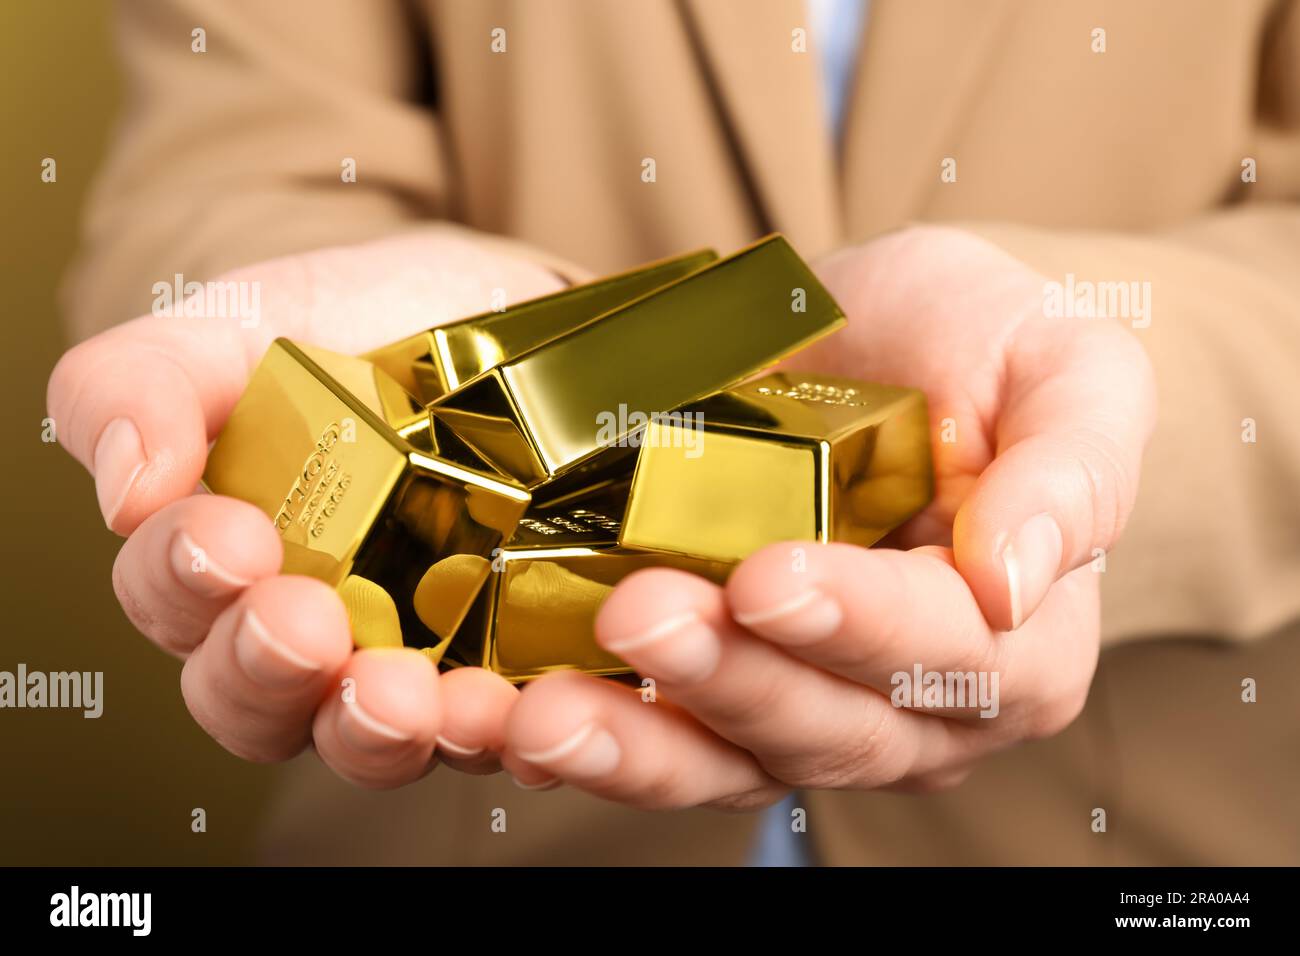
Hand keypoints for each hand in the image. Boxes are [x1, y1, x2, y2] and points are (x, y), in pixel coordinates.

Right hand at [48, 231, 564, 787]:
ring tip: (400, 692)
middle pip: (259, 702)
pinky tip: (501, 707)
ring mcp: (412, 664)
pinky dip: (496, 730)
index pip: (176, 604)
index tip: (222, 536)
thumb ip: (146, 381)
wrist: (495, 314)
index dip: (182, 584)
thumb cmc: (352, 330)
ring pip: (374, 740)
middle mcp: (311, 634)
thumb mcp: (235, 326)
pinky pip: (502, 728)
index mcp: (227, 563)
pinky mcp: (509, 669)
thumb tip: (129, 488)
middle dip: (269, 672)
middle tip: (303, 625)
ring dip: (376, 729)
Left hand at [500, 226, 1155, 806]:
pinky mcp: (712, 694)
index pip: (943, 654)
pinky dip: (578, 730)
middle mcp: (911, 707)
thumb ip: (1072, 471)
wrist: (897, 345)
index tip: (769, 578)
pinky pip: (650, 731)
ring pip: (723, 760)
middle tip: (638, 616)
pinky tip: (498, 715)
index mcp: (1015, 644)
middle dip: (727, 680)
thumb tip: (1016, 582)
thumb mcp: (1068, 372)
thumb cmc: (991, 351)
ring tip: (535, 718)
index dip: (857, 626)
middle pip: (822, 726)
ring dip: (628, 746)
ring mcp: (803, 709)